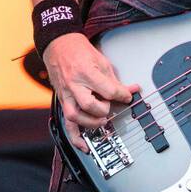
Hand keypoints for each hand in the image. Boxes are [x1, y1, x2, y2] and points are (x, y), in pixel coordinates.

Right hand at [43, 33, 139, 152]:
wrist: (59, 46)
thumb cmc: (79, 51)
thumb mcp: (102, 61)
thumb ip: (115, 79)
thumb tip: (131, 90)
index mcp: (86, 72)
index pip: (108, 90)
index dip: (122, 95)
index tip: (128, 97)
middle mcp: (74, 85)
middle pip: (90, 105)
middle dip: (104, 109)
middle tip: (110, 106)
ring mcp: (66, 94)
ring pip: (75, 116)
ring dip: (91, 122)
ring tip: (102, 121)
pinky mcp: (63, 101)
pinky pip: (67, 123)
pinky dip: (76, 137)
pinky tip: (85, 145)